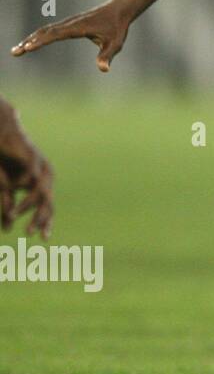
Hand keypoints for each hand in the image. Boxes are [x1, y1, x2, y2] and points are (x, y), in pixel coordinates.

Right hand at [0, 104, 54, 238]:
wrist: (3, 134)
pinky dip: (20, 184)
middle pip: (47, 202)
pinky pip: (30, 174)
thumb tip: (8, 229)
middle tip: (30, 233)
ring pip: (39, 191)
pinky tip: (12, 188)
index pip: (48, 207)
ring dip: (27, 205)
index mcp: (41, 185)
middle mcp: (45, 177)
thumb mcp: (5, 189)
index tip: (44, 239)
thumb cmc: (4, 162)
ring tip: (14, 214)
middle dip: (39, 218)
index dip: (46, 222)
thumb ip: (7, 207)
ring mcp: (41, 166)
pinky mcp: (32, 156)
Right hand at [11, 0, 131, 71]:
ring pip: (45, 30)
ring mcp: (68, 23)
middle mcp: (70, 24)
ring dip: (31, 39)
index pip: (56, 35)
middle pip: (45, 32)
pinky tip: (31, 43)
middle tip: (15, 52)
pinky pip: (50, 30)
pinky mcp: (69, 24)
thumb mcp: (115, 44)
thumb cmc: (117, 27)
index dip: (42, 41)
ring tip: (17, 50)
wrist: (118, 10)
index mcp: (78, 28)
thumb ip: (107, 56)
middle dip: (29, 42)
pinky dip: (38, 36)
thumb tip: (104, 69)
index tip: (28, 47)